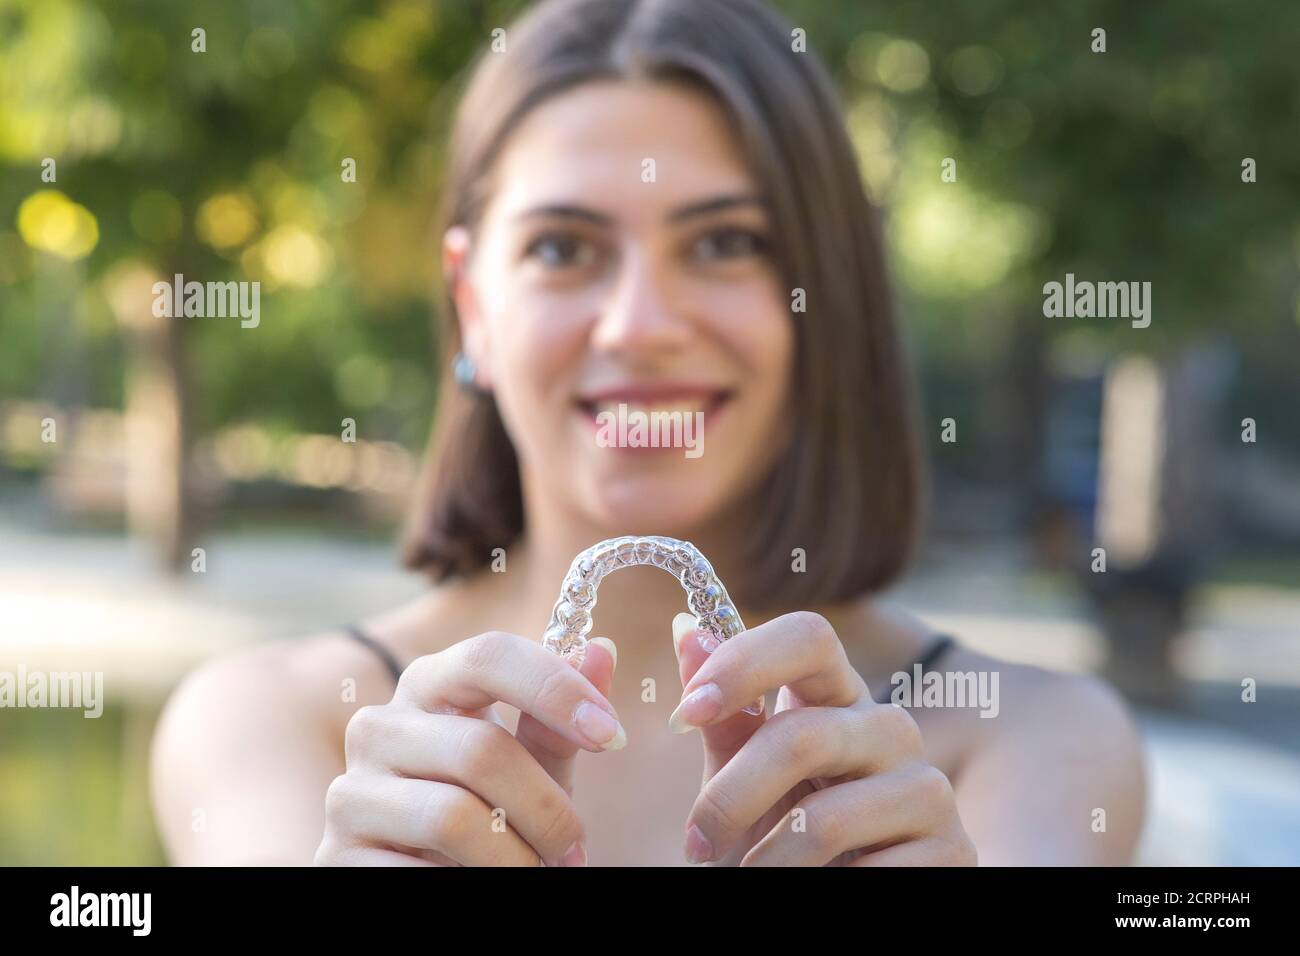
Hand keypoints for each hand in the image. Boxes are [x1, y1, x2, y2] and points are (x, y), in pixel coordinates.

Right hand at [315, 631, 622, 865]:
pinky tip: (486, 887)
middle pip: (479, 748)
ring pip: (451, 815)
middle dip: (546, 807)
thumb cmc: (492, 813)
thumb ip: (558, 719)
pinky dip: (468, 884)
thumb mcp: (532, 767)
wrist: (427, 880)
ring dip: (514, 858)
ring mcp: (349, 792)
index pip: (487, 656)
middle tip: (577, 846)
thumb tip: (601, 650)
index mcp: (429, 685)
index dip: (555, 689)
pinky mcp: (335, 858)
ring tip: (538, 874)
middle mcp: (378, 726)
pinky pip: (415, 873)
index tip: (612, 736)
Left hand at [669, 610, 976, 865]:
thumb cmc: (781, 837)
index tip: (687, 711)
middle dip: (731, 798)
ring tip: (748, 880)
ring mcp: (929, 788)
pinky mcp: (953, 851)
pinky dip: (819, 889)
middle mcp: (890, 730)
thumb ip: (723, 714)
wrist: (834, 907)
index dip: (744, 661)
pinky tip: (815, 891)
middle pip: (802, 736)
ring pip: (826, 818)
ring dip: (768, 862)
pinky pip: (868, 872)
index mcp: (838, 698)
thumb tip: (688, 629)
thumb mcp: (742, 775)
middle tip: (696, 843)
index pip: (808, 637)